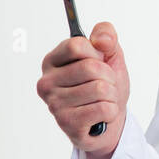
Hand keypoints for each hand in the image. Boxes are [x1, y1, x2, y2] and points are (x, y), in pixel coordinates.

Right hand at [36, 21, 130, 157]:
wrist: (109, 120)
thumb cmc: (106, 85)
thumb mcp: (110, 55)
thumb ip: (106, 36)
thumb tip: (101, 39)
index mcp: (52, 61)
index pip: (76, 45)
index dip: (97, 53)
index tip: (98, 61)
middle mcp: (47, 81)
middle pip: (91, 67)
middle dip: (109, 76)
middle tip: (104, 85)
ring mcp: (54, 103)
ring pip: (100, 89)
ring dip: (111, 95)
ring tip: (102, 100)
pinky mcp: (66, 122)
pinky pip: (104, 108)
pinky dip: (111, 111)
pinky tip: (101, 115)